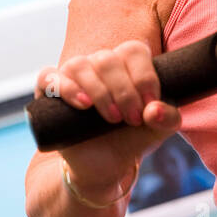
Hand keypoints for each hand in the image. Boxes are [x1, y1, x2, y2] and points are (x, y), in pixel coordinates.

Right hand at [33, 39, 181, 199]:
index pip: (133, 51)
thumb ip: (168, 118)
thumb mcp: (158, 130)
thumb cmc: (131, 138)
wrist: (104, 165)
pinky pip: (48, 77)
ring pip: (80, 65)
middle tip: (132, 119)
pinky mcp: (49, 92)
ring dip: (99, 92)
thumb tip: (154, 110)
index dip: (144, 75)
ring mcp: (72, 76)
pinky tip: (83, 104)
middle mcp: (98, 65)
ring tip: (112, 118)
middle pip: (108, 59)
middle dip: (124, 91)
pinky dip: (66, 88)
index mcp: (126, 65)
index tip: (150, 105)